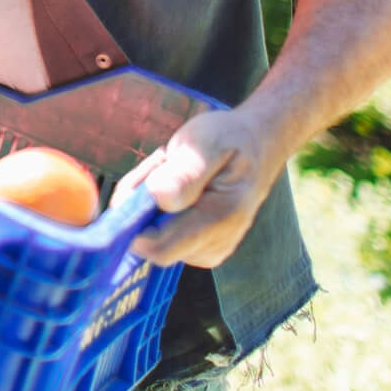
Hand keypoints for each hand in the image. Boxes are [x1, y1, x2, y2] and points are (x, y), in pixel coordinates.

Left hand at [120, 107, 289, 268]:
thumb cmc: (228, 140)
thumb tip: (158, 199)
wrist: (256, 147)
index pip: (159, 248)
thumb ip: (184, 174)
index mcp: (220, 220)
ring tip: (172, 169)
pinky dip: (157, 210)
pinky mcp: (199, 249)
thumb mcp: (205, 143)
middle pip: (149, 241)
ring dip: (148, 203)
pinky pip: (161, 237)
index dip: (135, 216)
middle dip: (141, 203)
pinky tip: (175, 186)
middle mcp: (215, 246)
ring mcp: (208, 251)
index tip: (149, 173)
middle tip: (162, 162)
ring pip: (152, 238)